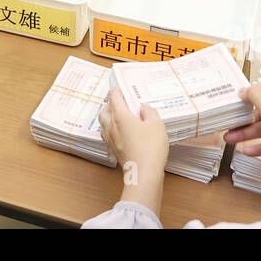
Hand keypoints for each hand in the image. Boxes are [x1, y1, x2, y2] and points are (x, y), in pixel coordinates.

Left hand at [99, 88, 167, 213]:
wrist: (143, 173)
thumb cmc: (150, 147)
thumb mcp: (156, 125)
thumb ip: (149, 112)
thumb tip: (142, 107)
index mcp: (121, 116)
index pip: (115, 99)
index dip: (116, 92)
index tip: (118, 87)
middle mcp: (112, 126)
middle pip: (105, 111)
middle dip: (110, 104)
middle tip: (119, 102)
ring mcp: (111, 140)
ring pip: (104, 124)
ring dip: (108, 117)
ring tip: (119, 116)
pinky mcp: (114, 150)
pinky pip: (107, 135)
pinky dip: (111, 129)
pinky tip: (121, 132)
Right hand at [225, 84, 260, 194]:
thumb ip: (255, 96)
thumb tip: (244, 89)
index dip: (248, 95)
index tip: (233, 100)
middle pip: (260, 112)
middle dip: (243, 119)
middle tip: (228, 124)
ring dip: (246, 133)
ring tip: (230, 139)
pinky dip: (258, 147)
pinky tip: (246, 151)